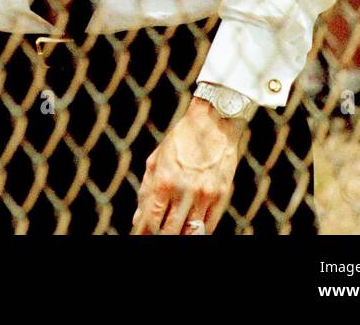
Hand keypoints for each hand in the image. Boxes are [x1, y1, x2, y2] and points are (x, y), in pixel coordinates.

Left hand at [132, 98, 241, 233]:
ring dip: (180, 237)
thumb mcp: (157, 159)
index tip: (139, 236)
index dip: (142, 234)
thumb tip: (138, 220)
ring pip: (190, 233)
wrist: (214, 122)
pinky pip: (209, 225)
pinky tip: (190, 232)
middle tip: (154, 237)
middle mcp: (184, 190)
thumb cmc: (181, 139)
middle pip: (170, 231)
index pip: (151, 220)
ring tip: (172, 234)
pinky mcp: (221, 196)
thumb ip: (147, 190)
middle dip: (160, 237)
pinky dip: (199, 233)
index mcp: (164, 180)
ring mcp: (204, 195)